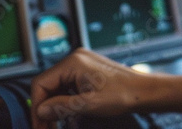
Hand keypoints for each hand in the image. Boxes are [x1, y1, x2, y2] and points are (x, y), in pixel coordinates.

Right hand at [30, 47, 153, 128]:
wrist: (144, 91)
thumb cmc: (122, 95)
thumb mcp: (87, 105)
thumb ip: (61, 107)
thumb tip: (40, 110)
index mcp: (73, 62)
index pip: (41, 83)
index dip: (37, 106)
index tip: (38, 124)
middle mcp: (76, 59)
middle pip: (49, 86)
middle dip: (46, 108)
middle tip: (46, 128)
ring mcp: (83, 64)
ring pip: (59, 88)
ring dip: (56, 107)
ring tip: (57, 125)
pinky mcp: (89, 71)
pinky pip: (70, 86)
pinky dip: (67, 101)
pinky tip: (69, 116)